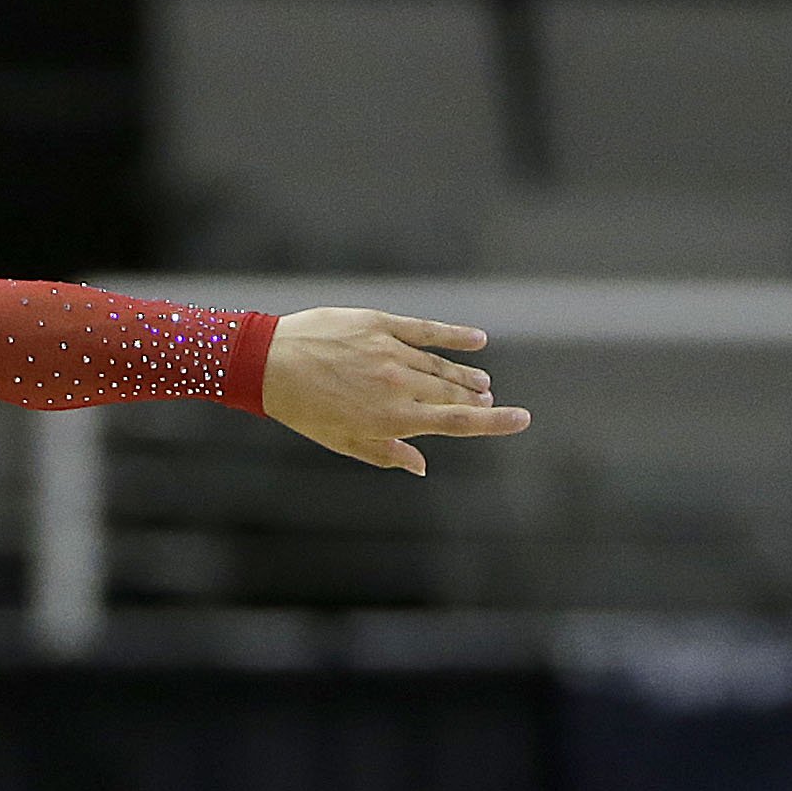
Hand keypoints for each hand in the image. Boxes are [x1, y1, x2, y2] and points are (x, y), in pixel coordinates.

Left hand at [259, 307, 529, 473]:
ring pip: (441, 366)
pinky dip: (454, 336)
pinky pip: (426, 330)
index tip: (522, 418)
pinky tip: (477, 340)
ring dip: (465, 375)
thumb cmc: (303, 409)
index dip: (493, 422)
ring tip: (481, 382)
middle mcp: (399, 387)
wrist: (269, 364)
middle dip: (475, 399)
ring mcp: (392, 353)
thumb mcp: (343, 442)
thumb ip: (387, 454)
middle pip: (452, 394)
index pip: (456, 422)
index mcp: (392, 420)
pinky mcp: (381, 325)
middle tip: (487, 400)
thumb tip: (422, 466)